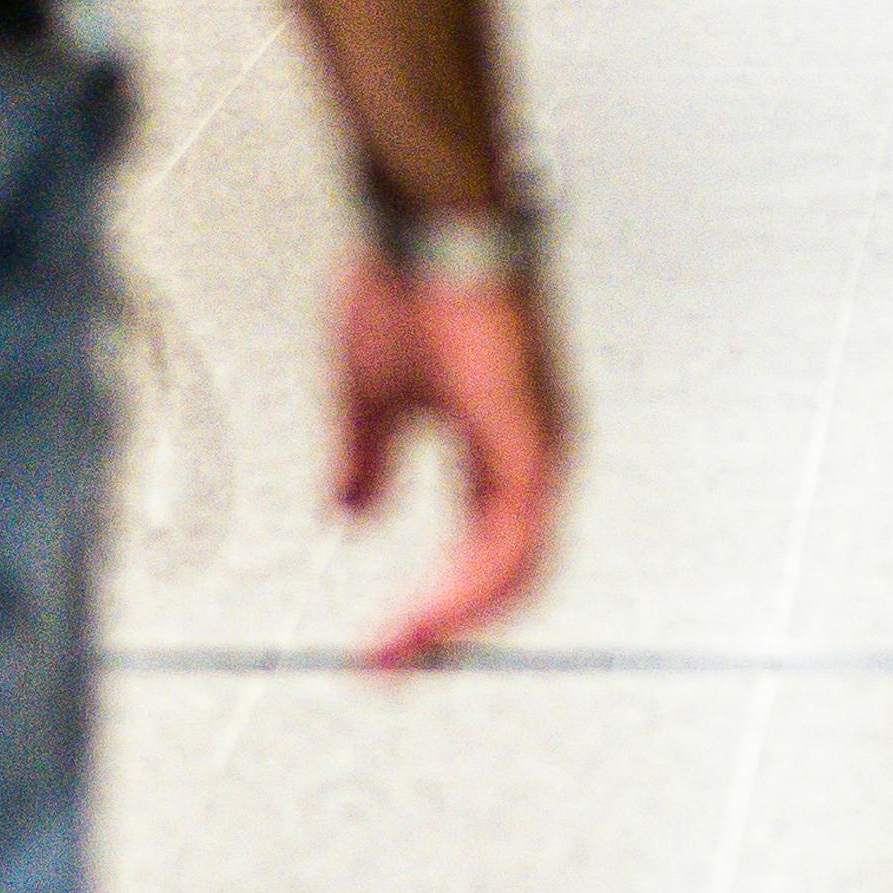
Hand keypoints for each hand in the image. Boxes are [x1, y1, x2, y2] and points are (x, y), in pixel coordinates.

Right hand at [334, 253, 569, 669]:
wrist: (430, 223)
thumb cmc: (412, 283)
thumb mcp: (372, 398)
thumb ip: (367, 462)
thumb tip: (350, 512)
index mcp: (498, 445)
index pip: (480, 550)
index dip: (438, 605)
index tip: (386, 643)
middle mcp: (531, 453)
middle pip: (507, 576)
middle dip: (447, 631)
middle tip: (393, 668)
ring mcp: (543, 447)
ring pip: (518, 569)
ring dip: (458, 619)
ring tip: (404, 650)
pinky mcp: (537, 438)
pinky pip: (517, 537)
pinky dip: (476, 582)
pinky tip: (435, 609)